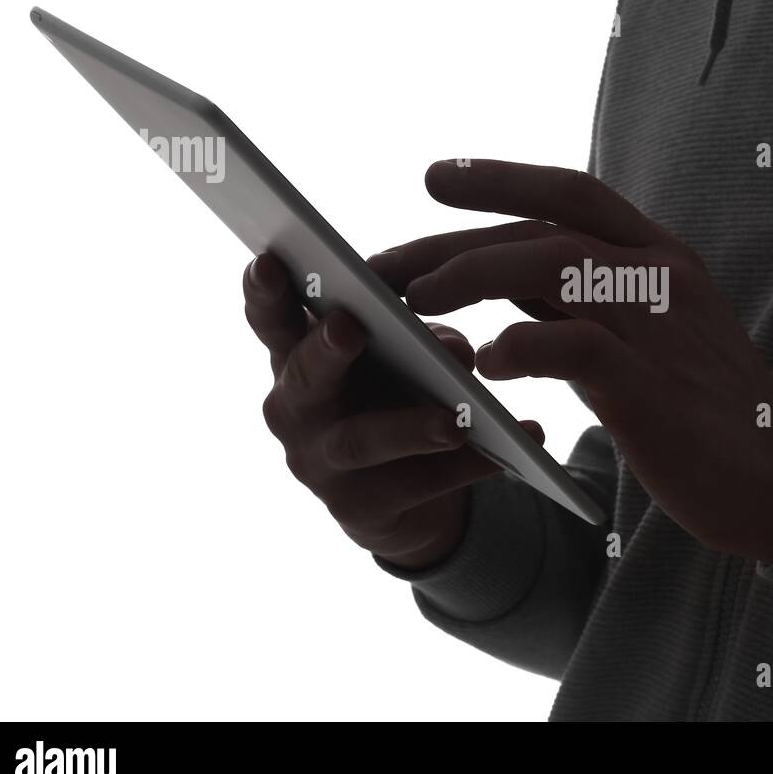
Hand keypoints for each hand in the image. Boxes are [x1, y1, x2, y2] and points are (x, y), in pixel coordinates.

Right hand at [243, 253, 544, 568]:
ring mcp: (320, 465)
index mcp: (297, 355)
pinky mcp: (360, 511)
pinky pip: (414, 486)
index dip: (264, 293)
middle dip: (325, 350)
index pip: (272, 319)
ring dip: (409, 426)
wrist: (411, 493)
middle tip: (350, 326)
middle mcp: (294, 410)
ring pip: (360, 441)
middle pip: (305, 377)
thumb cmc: (397, 393)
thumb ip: (420, 339)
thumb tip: (453, 350)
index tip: (267, 262)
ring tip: (456, 421)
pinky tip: (508, 455)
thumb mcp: (404, 356)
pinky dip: (465, 467)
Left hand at [368, 160, 772, 562]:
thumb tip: (499, 273)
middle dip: (455, 241)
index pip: (571, 192)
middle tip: (389, 264)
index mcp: (660, 254)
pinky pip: (571, 345)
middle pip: (540, 229)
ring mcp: (657, 323)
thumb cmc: (700, 406)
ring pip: (548, 266)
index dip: (499, 177)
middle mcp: (660, 272)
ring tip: (415, 304)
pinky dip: (520, 347)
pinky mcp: (649, 383)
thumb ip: (581, 296)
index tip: (432, 177)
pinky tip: (485, 363)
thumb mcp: (644, 329)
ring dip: (470, 277)